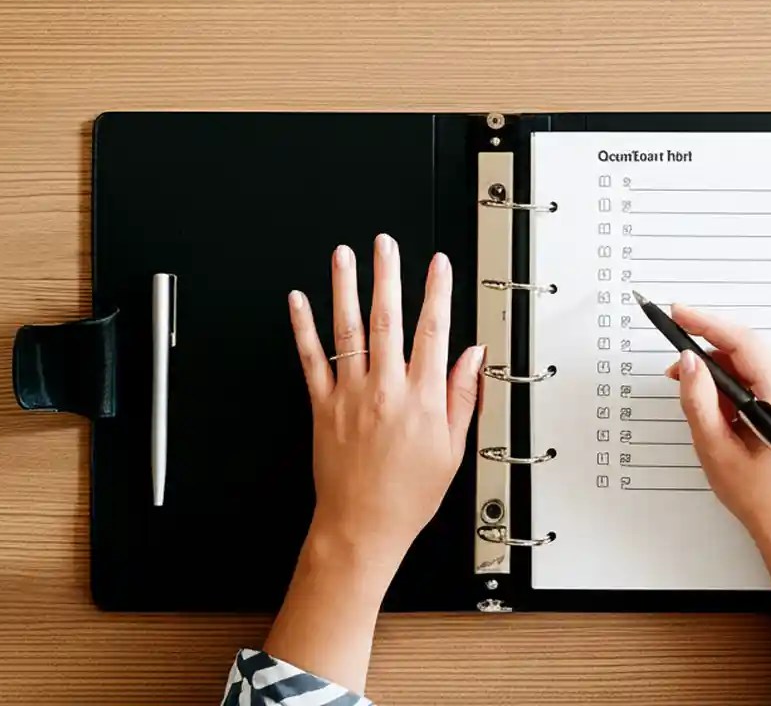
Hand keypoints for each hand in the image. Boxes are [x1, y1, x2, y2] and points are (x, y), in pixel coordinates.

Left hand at [287, 234, 485, 572]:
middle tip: (386, 243)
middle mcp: (385, 390)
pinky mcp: (322, 406)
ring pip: (347, 330)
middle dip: (387, 275)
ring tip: (344, 255)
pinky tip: (298, 301)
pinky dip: (303, 327)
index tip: (439, 265)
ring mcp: (350, 395)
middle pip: (387, 319)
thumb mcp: (452, 450)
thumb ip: (461, 397)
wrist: (362, 526)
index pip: (433, 332)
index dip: (437, 292)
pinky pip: (310, 359)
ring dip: (345, 287)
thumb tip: (472, 357)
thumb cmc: (407, 496)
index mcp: (421, 399)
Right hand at [667, 305, 770, 662]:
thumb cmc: (762, 495)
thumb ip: (698, 399)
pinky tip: (717, 411)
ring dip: (718, 376)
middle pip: (743, 351)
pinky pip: (757, 379)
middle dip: (705, 357)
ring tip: (696, 404)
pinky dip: (732, 388)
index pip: (740, 341)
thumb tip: (687, 363)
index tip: (678, 313)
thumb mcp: (716, 447)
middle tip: (674, 372)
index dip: (705, 322)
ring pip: (748, 365)